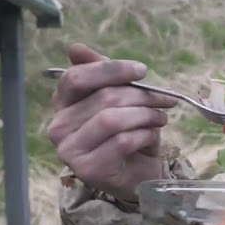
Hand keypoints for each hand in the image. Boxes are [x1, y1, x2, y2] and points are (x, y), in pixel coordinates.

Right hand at [47, 43, 176, 201]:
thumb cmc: (127, 133)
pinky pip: (122, 141)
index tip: (142, 71)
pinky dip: (145, 135)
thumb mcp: (119, 100)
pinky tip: (151, 137)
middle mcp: (58, 127)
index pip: (76, 78)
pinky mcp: (88, 169)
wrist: (137, 176)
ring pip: (112, 119)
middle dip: (141, 96)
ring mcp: (70, 151)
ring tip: (161, 118)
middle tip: (166, 100)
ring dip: (146, 115)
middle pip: (103, 98)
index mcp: (63, 104)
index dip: (110, 70)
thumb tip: (76, 48)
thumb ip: (102, 74)